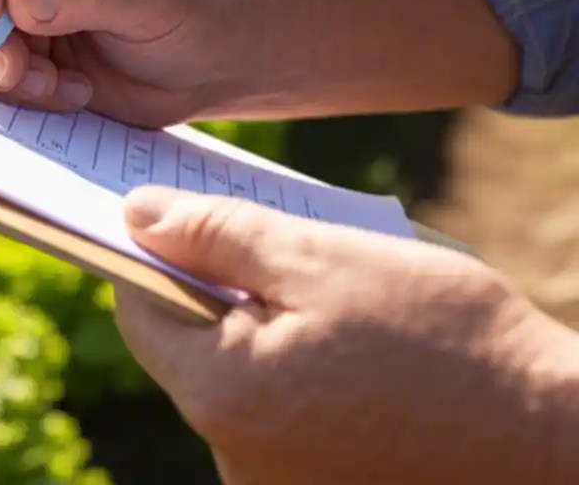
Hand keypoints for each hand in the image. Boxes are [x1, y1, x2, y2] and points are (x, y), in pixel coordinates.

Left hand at [113, 186, 578, 484]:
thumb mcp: (324, 259)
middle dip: (223, 289)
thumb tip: (137, 215)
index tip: (183, 215)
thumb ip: (218, 235)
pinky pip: (284, 415)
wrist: (559, 440)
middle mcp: (234, 455)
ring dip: (268, 330)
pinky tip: (356, 348)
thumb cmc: (448, 340)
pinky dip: (302, 373)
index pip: (141, 311)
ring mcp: (276, 482)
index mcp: (222, 394)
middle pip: (192, 347)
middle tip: (275, 242)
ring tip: (332, 295)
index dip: (156, 255)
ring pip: (241, 380)